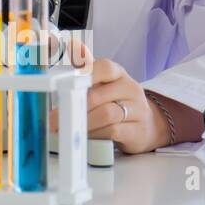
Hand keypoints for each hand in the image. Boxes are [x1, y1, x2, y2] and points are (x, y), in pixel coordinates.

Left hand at [50, 40, 169, 153]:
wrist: (149, 125)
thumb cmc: (117, 103)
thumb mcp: (104, 87)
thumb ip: (85, 81)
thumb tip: (58, 75)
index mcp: (119, 74)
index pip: (105, 68)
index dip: (84, 75)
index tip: (64, 85)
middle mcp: (130, 89)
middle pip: (99, 95)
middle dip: (73, 106)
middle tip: (55, 117)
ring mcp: (137, 110)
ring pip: (106, 114)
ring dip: (83, 122)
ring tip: (68, 127)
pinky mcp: (138, 131)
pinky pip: (113, 131)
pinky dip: (95, 134)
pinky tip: (84, 136)